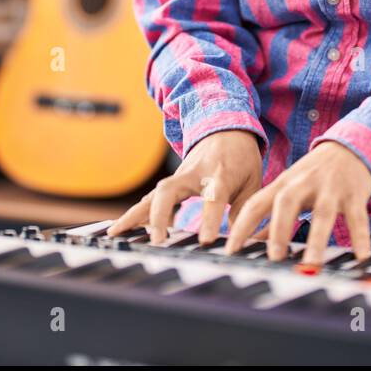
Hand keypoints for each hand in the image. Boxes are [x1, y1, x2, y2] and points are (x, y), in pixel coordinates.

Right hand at [106, 129, 262, 244]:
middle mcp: (194, 174)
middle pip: (169, 190)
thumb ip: (243, 210)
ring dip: (135, 214)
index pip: (213, 198)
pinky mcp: (171, 182)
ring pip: (153, 194)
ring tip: (116, 234)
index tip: (204, 241)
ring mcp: (179, 177)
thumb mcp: (253, 182)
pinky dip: (136, 212)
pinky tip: (121, 228)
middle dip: (160, 215)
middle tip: (157, 240)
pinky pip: (151, 198)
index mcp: (220, 175)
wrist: (227, 128)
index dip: (208, 220)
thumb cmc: (242, 159)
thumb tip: (237, 241)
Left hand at [223, 141, 370, 265]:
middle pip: (286, 202)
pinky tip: (361, 258)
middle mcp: (305, 183)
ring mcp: (331, 188)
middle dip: (279, 230)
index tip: (231, 251)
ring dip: (317, 240)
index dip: (242, 226)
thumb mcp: (290, 189)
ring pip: (323, 213)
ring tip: (312, 264)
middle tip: (273, 258)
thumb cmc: (314, 175)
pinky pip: (358, 218)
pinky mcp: (355, 194)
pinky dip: (360, 238)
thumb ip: (271, 215)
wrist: (350, 147)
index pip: (256, 204)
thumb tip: (252, 242)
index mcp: (284, 184)